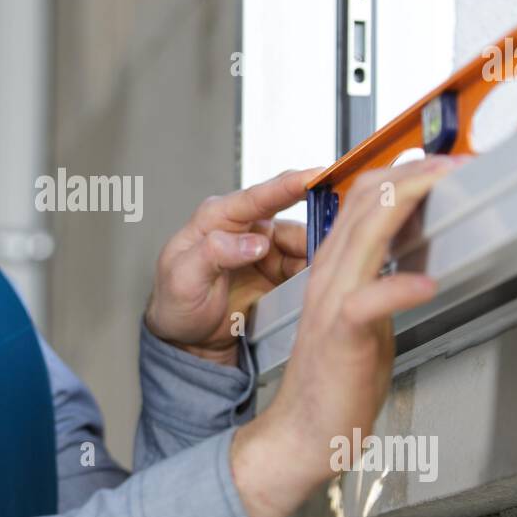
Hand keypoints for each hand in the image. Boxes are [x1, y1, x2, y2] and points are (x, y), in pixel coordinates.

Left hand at [143, 167, 324, 366]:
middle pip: (289, 219)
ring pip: (303, 245)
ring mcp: (265, 250)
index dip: (287, 186)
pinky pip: (305, 267)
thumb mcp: (183, 279)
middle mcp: (245, 228)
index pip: (256, 198)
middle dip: (316, 223)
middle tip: (340, 234)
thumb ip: (214, 254)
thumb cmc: (175, 303)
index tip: (315, 175)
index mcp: (217, 219)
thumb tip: (255, 242)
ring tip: (328, 268)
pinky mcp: (279, 272)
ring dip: (317, 254)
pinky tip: (322, 279)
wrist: (187, 340)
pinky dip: (316, 271)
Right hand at [230, 155, 463, 516]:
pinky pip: (370, 301)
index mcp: (334, 270)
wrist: (302, 431)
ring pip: (365, 234)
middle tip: (454, 160)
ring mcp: (332, 302)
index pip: (362, 201)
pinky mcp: (342, 335)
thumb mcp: (365, 319)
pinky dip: (400, 287)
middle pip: (365, 203)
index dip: (403, 174)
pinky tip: (427, 282)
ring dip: (409, 202)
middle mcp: (329, 276)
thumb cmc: (334, 383)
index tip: (441, 162)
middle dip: (414, 173)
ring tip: (445, 183)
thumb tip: (413, 264)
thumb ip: (381, 285)